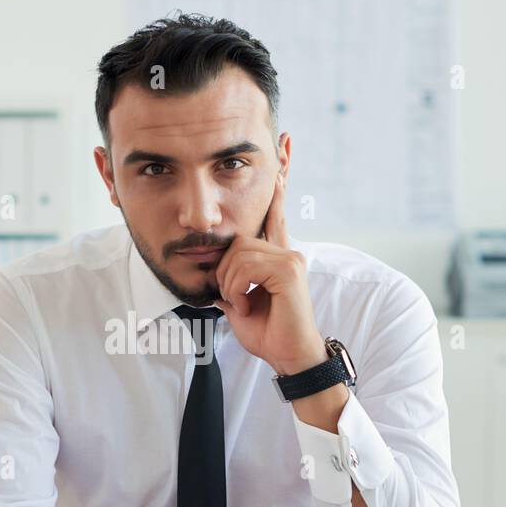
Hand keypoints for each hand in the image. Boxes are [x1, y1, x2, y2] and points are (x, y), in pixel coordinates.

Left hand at [214, 175, 326, 375]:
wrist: (288, 357)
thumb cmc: (268, 334)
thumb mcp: (239, 303)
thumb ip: (230, 282)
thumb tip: (214, 277)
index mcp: (277, 256)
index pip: (275, 214)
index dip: (279, 183)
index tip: (283, 150)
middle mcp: (287, 252)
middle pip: (238, 240)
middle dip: (226, 272)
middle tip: (236, 299)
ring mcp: (291, 258)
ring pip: (239, 253)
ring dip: (230, 283)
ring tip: (244, 304)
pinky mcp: (289, 270)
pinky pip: (246, 266)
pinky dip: (238, 288)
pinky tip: (249, 303)